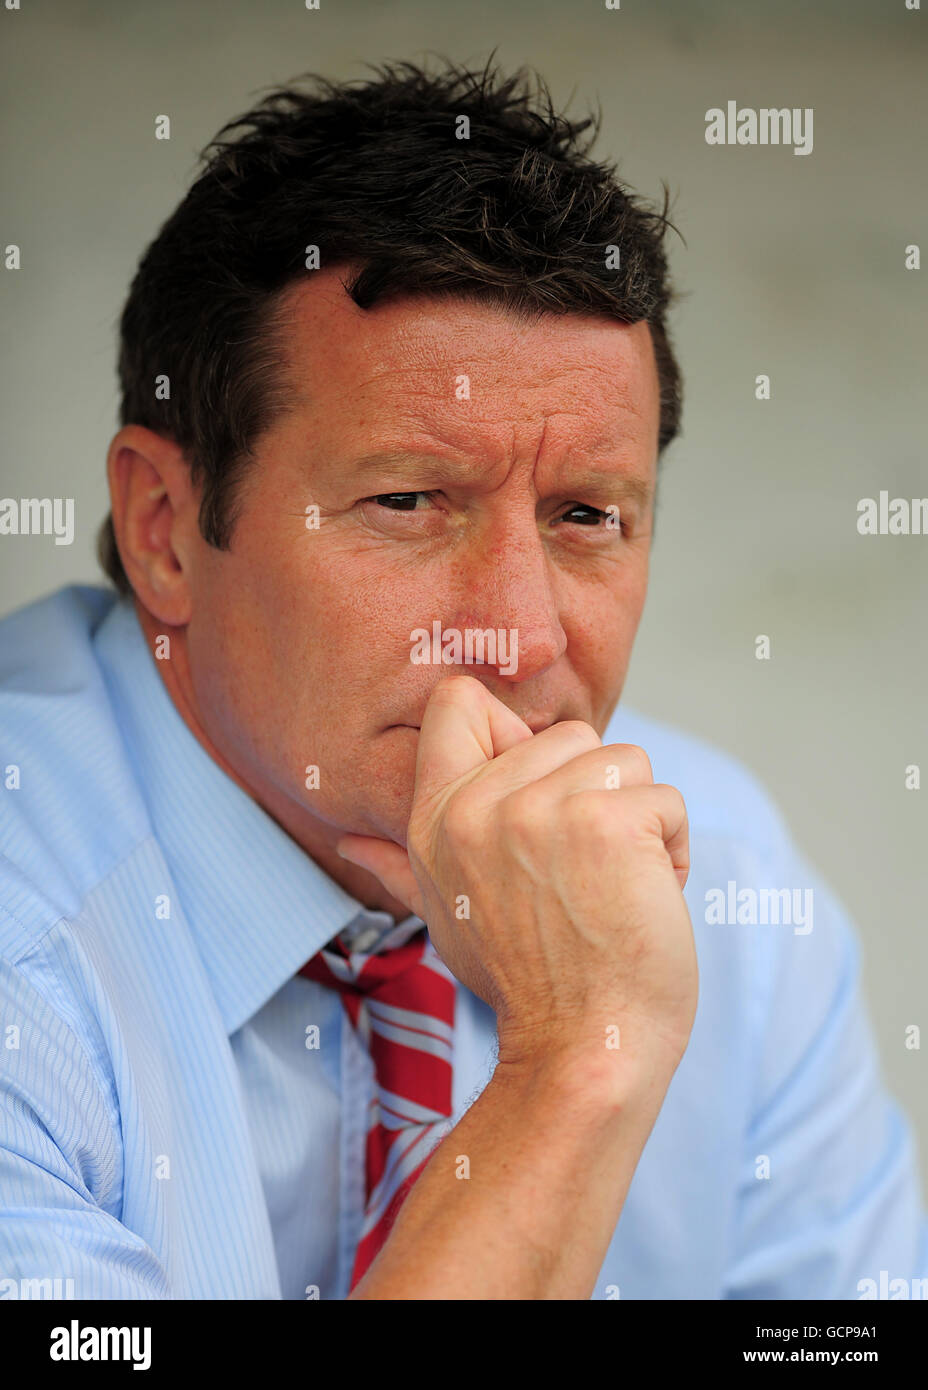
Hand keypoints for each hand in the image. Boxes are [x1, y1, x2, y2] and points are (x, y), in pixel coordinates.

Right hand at [337, 675, 697, 1082]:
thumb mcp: (441, 914)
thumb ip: (397, 866)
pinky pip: (666, 800)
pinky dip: (673, 849)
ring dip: (639, 824)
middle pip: (569, 734)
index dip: (510, 735)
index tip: (535, 799)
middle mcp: (480, 804)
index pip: (458, 701)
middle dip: (594, 798)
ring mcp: (543, 809)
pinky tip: (645, 899)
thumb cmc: (524, 981)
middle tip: (580, 876)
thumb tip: (350, 843)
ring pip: (625, 760)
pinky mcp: (609, 822)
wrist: (582, 1049)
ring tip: (613, 887)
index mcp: (436, 816)